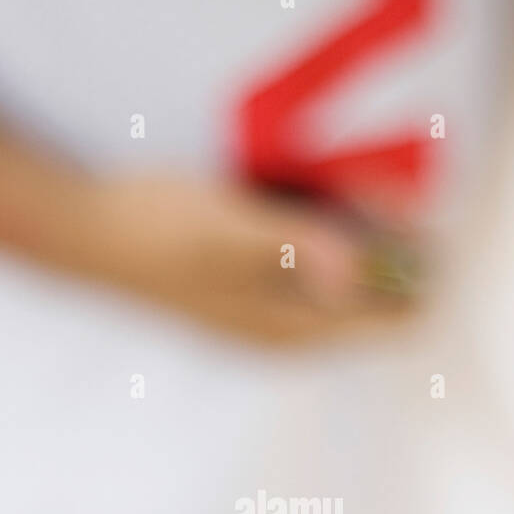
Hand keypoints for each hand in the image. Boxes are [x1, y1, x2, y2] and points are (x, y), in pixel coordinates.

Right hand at [81, 173, 418, 343]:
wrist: (86, 229)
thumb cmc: (157, 229)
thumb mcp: (230, 230)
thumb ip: (297, 247)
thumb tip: (356, 271)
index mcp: (295, 330)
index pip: (395, 321)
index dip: (423, 272)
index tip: (426, 218)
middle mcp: (293, 331)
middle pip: (382, 300)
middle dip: (401, 248)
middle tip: (396, 186)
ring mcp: (275, 310)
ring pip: (353, 279)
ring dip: (371, 235)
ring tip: (366, 183)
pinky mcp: (258, 285)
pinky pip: (322, 265)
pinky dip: (338, 232)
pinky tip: (326, 192)